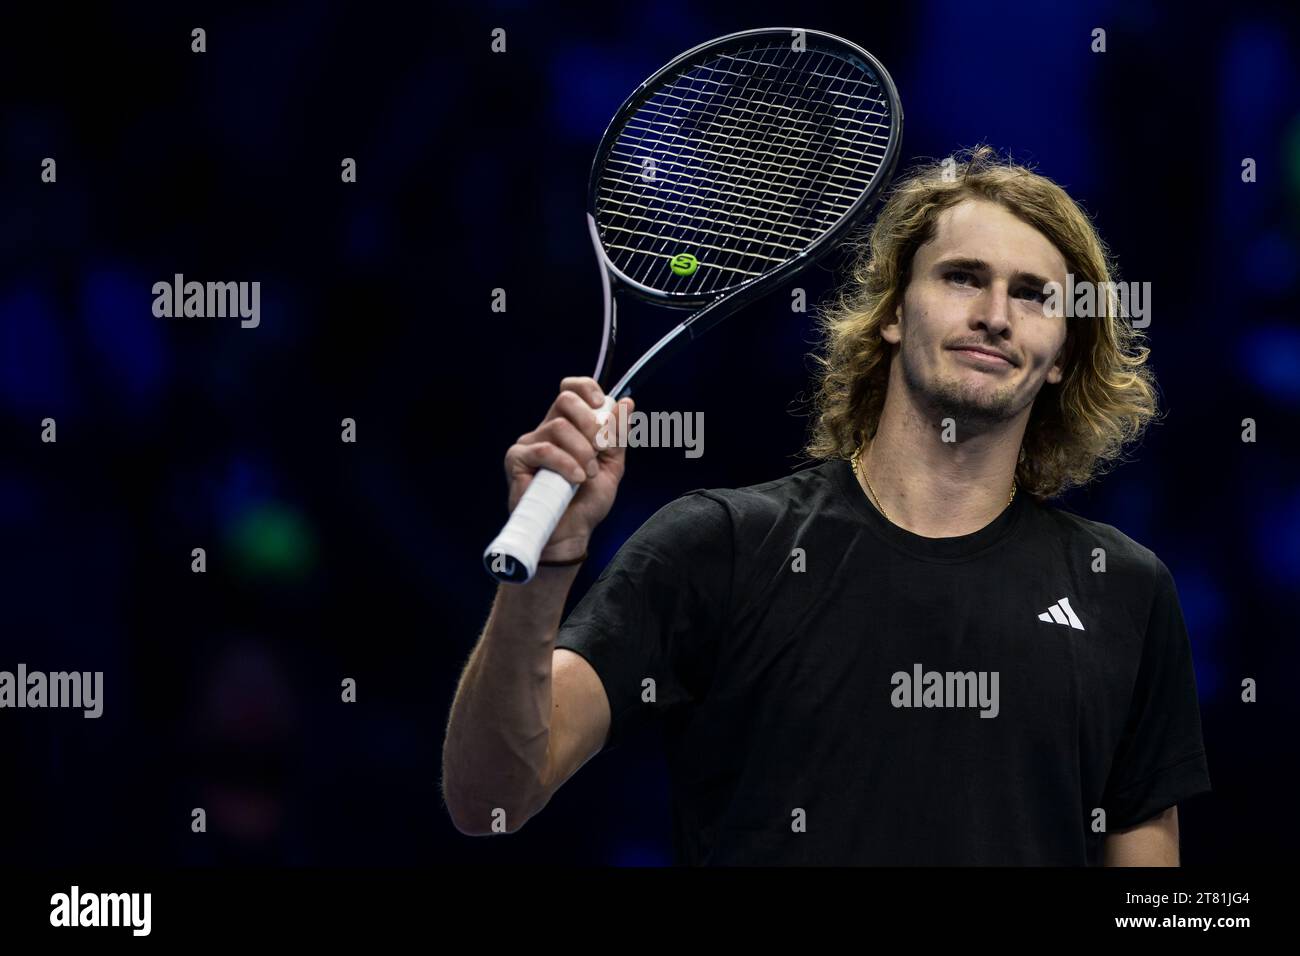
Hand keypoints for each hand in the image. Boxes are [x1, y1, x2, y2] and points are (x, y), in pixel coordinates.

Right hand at [503, 377, 634, 561]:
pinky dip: (566, 464)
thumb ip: (618, 436)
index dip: (587, 389)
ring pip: (559, 427)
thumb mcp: (612, 466)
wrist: (571, 534)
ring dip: (582, 451)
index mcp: (569, 426)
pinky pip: (545, 449)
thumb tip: (626, 402)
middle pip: (565, 400)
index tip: (601, 404)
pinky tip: (575, 479)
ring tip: (587, 475)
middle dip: (591, 422)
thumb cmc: (587, 502)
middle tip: (600, 448)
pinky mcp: (517, 459)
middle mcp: (547, 429)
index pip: (571, 390)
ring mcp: (530, 443)